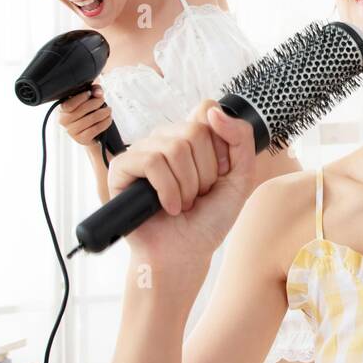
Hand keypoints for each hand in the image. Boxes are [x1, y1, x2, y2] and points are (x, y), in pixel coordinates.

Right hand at [58, 83, 111, 147]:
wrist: (93, 131)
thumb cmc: (89, 110)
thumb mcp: (91, 96)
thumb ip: (94, 89)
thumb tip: (98, 93)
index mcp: (62, 109)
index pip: (68, 104)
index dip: (81, 97)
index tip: (90, 93)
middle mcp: (63, 121)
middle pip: (81, 110)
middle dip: (95, 103)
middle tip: (102, 100)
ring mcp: (71, 131)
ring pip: (90, 120)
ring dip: (103, 113)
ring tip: (108, 110)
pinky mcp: (81, 139)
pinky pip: (94, 130)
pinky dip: (104, 123)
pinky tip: (108, 118)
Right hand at [106, 101, 257, 264]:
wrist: (186, 253)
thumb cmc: (209, 218)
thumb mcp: (241, 177)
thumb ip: (240, 139)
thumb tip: (213, 111)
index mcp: (191, 137)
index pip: (207, 110)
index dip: (219, 146)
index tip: (220, 173)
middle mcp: (165, 138)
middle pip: (194, 131)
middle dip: (205, 172)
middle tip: (199, 194)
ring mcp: (143, 151)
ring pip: (174, 148)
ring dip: (187, 185)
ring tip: (184, 203)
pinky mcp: (122, 168)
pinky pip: (151, 162)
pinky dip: (168, 190)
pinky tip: (169, 206)